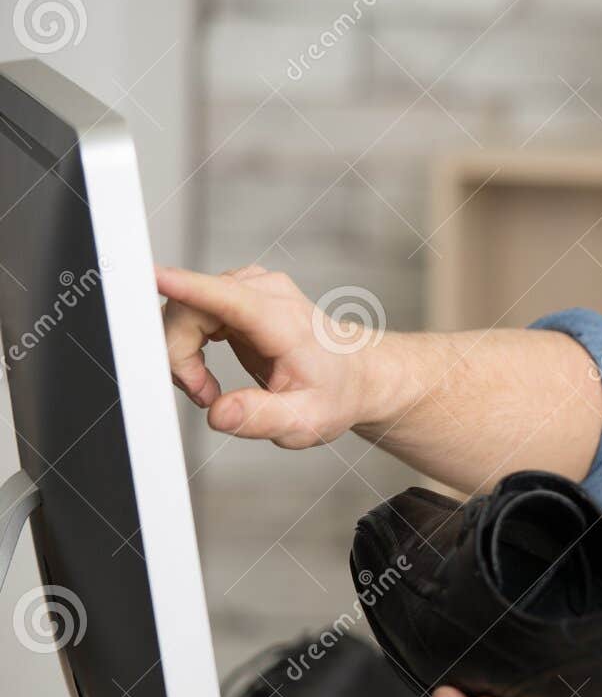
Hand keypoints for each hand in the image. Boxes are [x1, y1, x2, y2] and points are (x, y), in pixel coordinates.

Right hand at [158, 264, 395, 447]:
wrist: (355, 375)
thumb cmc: (335, 394)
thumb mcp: (307, 421)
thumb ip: (262, 418)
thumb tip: (220, 413)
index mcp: (283, 320)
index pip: (226, 296)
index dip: (186, 287)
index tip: (152, 275)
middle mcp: (264, 292)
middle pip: (189, 308)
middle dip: (179, 356)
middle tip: (202, 395)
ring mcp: (248, 288)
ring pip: (183, 308)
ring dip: (182, 353)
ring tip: (209, 389)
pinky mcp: (235, 295)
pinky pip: (188, 311)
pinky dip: (187, 346)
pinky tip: (206, 373)